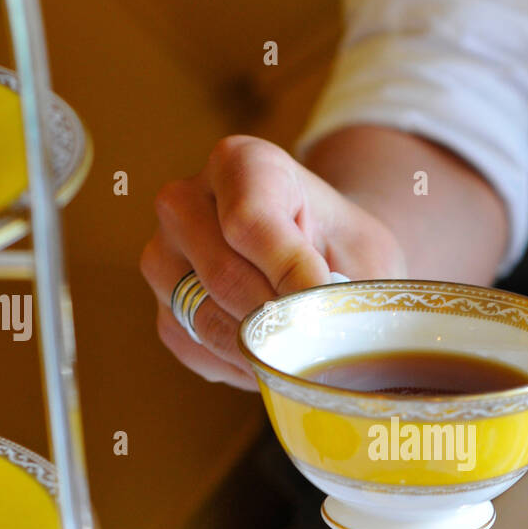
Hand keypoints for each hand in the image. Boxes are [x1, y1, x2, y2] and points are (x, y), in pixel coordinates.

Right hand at [140, 135, 406, 388]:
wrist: (317, 259)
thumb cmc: (341, 248)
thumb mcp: (365, 253)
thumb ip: (351, 287)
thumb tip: (330, 336)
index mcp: (240, 164)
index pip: (248, 222)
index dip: (289, 271)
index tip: (325, 300)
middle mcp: (185, 201)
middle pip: (223, 276)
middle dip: (280, 318)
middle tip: (321, 337)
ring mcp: (163, 256)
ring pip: (206, 319)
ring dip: (262, 347)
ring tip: (302, 347)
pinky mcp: (163, 309)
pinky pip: (198, 349)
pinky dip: (242, 364)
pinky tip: (273, 351)